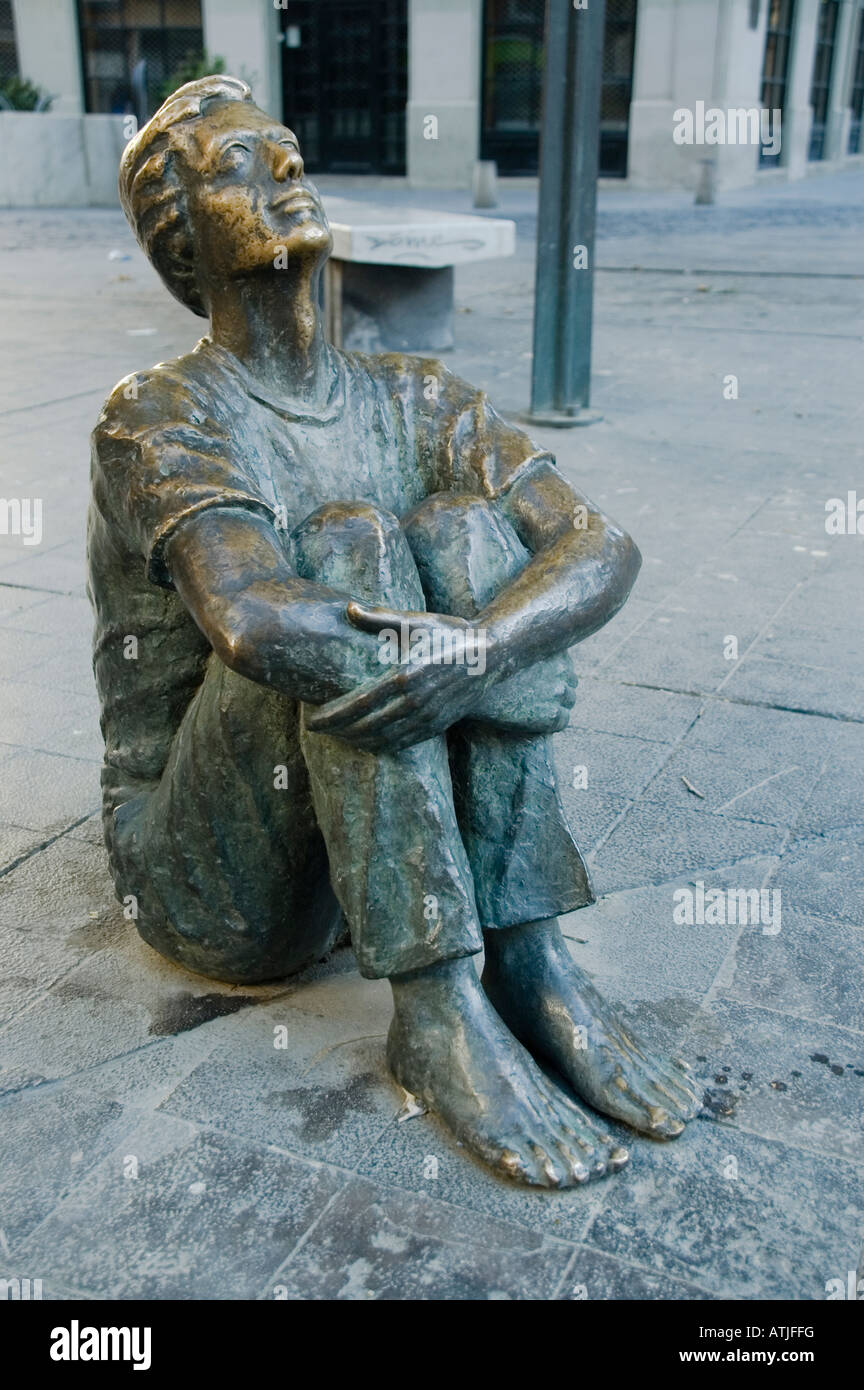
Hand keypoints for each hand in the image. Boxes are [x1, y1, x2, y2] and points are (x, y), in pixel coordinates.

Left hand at [304, 602, 492, 750]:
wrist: (491, 654)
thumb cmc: (450, 633)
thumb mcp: (415, 622)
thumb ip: (379, 618)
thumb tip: (348, 608)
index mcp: (405, 676)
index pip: (358, 704)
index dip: (332, 716)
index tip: (311, 721)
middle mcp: (416, 702)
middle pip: (367, 727)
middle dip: (338, 731)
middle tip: (318, 729)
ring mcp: (429, 717)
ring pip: (384, 739)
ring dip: (357, 741)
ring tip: (338, 736)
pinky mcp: (439, 725)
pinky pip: (404, 743)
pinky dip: (382, 746)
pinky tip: (368, 742)